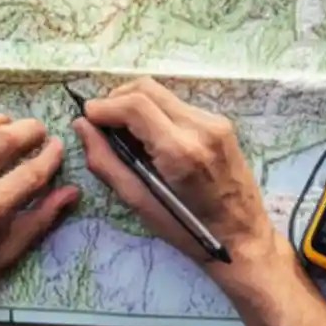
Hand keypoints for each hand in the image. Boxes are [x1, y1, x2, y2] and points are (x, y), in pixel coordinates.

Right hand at [72, 77, 275, 266]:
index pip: (135, 105)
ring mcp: (214, 122)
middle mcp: (200, 127)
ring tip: (124, 132)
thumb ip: (107, 162)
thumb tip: (81, 127)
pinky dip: (156, 112)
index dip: (104, 106)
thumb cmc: (189, 231)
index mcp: (180, 151)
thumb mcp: (140, 203)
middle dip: (116, 99)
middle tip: (101, 122)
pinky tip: (151, 137)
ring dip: (136, 104)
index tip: (87, 117)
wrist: (244, 237)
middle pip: (147, 88)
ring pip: (162, 94)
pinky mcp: (221, 123)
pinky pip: (177, 105)